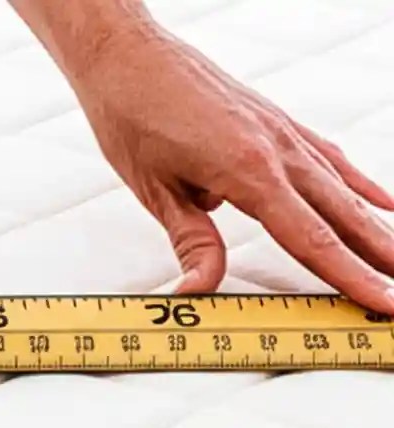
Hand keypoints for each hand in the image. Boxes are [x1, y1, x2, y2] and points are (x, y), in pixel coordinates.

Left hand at [65, 15, 393, 311]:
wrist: (126, 55)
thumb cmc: (131, 117)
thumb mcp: (154, 190)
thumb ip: (191, 242)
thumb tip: (198, 290)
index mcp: (247, 172)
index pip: (310, 240)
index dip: (349, 277)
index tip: (383, 304)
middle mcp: (276, 150)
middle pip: (339, 217)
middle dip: (377, 259)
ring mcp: (280, 132)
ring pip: (341, 189)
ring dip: (375, 227)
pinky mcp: (274, 120)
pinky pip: (327, 158)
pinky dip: (357, 183)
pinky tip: (382, 203)